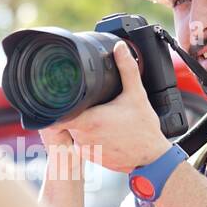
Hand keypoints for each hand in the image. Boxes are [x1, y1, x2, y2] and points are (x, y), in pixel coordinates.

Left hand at [57, 42, 169, 173]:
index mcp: (90, 121)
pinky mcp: (91, 158)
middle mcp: (84, 137)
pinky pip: (82, 145)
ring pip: (73, 133)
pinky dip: (88, 138)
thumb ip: (127, 69)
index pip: (59, 114)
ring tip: (99, 119)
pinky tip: (103, 132)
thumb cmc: (144, 129)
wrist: (151, 157)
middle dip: (75, 111)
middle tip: (91, 105)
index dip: (55, 106)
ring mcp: (87, 150)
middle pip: (67, 120)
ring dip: (81, 125)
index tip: (58, 98)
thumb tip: (120, 49)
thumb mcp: (136, 94)